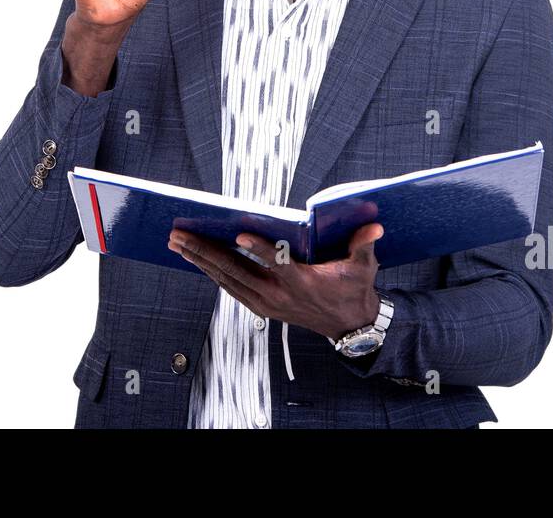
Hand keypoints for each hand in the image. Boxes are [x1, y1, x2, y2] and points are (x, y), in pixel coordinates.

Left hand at [167, 222, 384, 340]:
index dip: (258, 249)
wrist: (349, 325)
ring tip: (178, 243)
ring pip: (226, 279)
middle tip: (179, 234)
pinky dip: (212, 273)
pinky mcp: (261, 308)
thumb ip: (363, 245)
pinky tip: (197, 260)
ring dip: (200, 261)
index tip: (239, 234)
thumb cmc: (353, 289)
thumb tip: (374, 226)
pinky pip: (230, 288)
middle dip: (205, 250)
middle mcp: (278, 294)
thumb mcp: (363, 267)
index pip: (276, 262)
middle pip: (236, 270)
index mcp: (301, 281)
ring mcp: (266, 303)